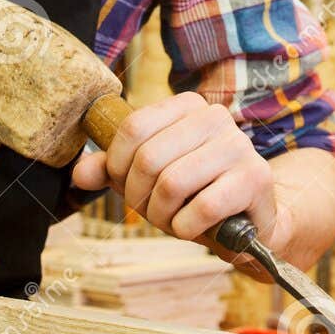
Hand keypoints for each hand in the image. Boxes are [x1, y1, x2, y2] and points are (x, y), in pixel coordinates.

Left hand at [70, 92, 283, 265]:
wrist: (250, 221)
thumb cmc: (195, 194)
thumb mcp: (149, 178)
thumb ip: (113, 171)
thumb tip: (80, 172)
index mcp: (187, 106)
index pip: (133, 127)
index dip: (116, 165)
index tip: (125, 185)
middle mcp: (215, 117)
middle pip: (148, 158)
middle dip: (139, 197)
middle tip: (151, 211)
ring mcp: (238, 146)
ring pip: (172, 183)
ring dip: (161, 216)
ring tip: (172, 220)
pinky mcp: (254, 179)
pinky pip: (202, 207)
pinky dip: (187, 227)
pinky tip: (195, 227)